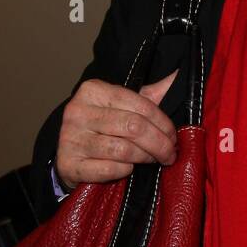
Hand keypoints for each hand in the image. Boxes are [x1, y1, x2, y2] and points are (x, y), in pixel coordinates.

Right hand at [53, 70, 178, 190]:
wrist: (68, 154)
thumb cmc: (101, 127)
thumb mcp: (122, 106)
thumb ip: (149, 94)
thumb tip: (178, 76)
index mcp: (93, 90)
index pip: (141, 105)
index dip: (164, 123)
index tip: (174, 136)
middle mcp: (78, 111)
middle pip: (134, 127)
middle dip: (160, 144)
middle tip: (170, 154)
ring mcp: (71, 138)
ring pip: (123, 150)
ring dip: (145, 158)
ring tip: (153, 160)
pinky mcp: (69, 164)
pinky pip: (109, 169)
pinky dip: (125, 170)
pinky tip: (128, 168)